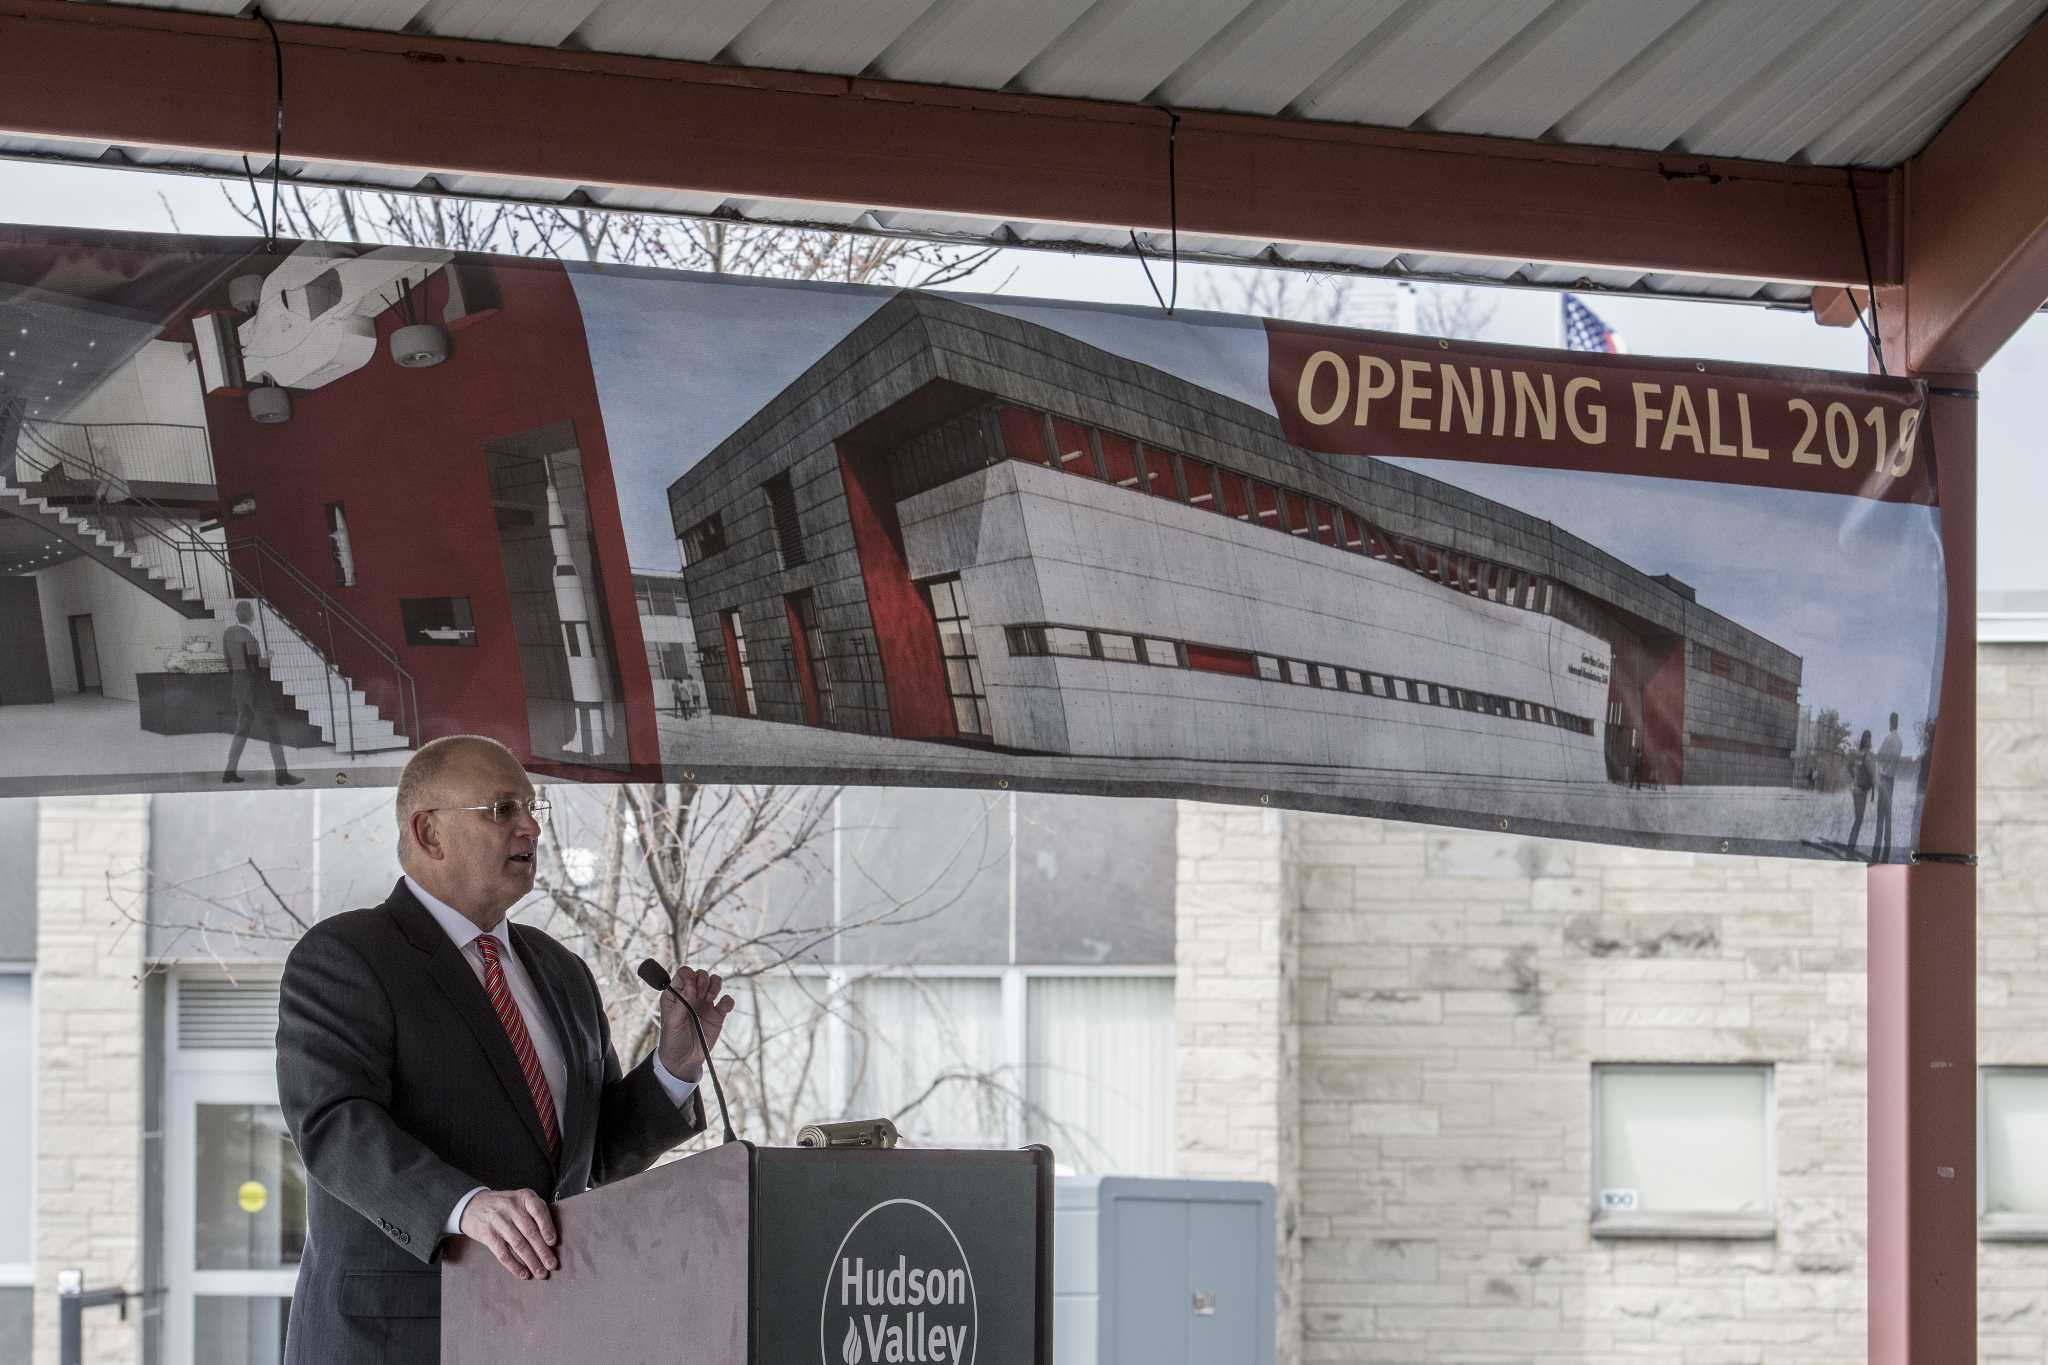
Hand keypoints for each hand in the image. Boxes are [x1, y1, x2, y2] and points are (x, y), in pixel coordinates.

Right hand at [459, 1189, 557, 1280]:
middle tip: (552, 1265)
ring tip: (540, 1273)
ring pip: (518, 1244)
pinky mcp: (487, 1234)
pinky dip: (514, 1265)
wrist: (472, 1205)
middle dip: (542, 1251)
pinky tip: (523, 1274)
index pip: (539, 1211)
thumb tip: (551, 1239)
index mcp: (524, 1197)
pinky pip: (503, 1253)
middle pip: (530, 1232)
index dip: (547, 1227)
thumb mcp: (520, 1200)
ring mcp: (498, 1221)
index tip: (553, 1242)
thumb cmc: (504, 1206)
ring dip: (531, 1261)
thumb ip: (534, 1213)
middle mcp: (512, 1207)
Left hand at [656, 965, 734, 1081]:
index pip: (684, 974)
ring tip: (709, 999)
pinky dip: (728, 1001)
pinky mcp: (717, 1014)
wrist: (684, 1060)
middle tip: (700, 995)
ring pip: (714, 982)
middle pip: (701, 974)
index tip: (691, 988)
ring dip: (714, 986)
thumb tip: (690, 984)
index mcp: (676, 995)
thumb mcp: (672, 1021)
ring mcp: (705, 1004)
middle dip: (702, 980)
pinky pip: (726, 1000)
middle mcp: (691, 995)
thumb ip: (682, 1002)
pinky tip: (723, 1009)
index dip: (689, 976)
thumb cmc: (672, 1040)